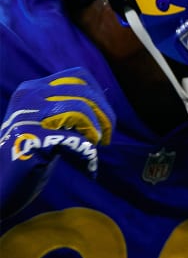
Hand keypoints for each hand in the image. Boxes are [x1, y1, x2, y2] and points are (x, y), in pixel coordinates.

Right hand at [1, 67, 114, 216]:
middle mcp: (28, 97)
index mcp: (32, 89)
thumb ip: (67, 107)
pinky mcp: (30, 138)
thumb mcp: (47, 122)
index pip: (78, 75)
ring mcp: (27, 116)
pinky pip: (75, 139)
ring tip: (95, 146)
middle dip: (105, 114)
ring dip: (96, 130)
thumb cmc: (29, 154)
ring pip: (80, 109)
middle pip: (84, 92)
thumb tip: (103, 102)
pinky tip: (88, 166)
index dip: (99, 96)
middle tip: (107, 136)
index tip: (105, 117)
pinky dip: (88, 153)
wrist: (1, 182)